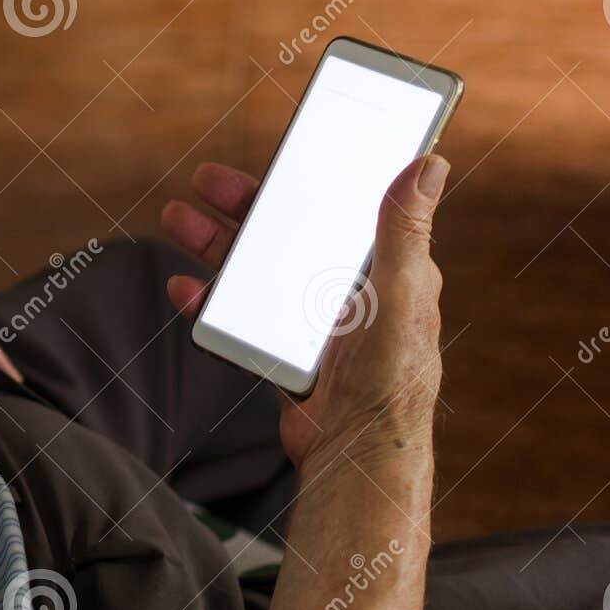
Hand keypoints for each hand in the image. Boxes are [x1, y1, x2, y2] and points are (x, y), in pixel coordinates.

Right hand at [160, 155, 449, 469]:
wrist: (354, 452)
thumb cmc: (392, 377)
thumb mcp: (402, 292)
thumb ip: (406, 230)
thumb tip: (431, 163)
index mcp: (380, 267)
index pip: (340, 208)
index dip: (306, 179)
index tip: (274, 156)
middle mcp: (344, 289)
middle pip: (287, 233)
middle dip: (244, 206)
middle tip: (205, 182)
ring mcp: (310, 321)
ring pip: (255, 269)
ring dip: (216, 243)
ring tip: (178, 220)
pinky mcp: (283, 352)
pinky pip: (238, 318)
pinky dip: (209, 301)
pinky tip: (185, 289)